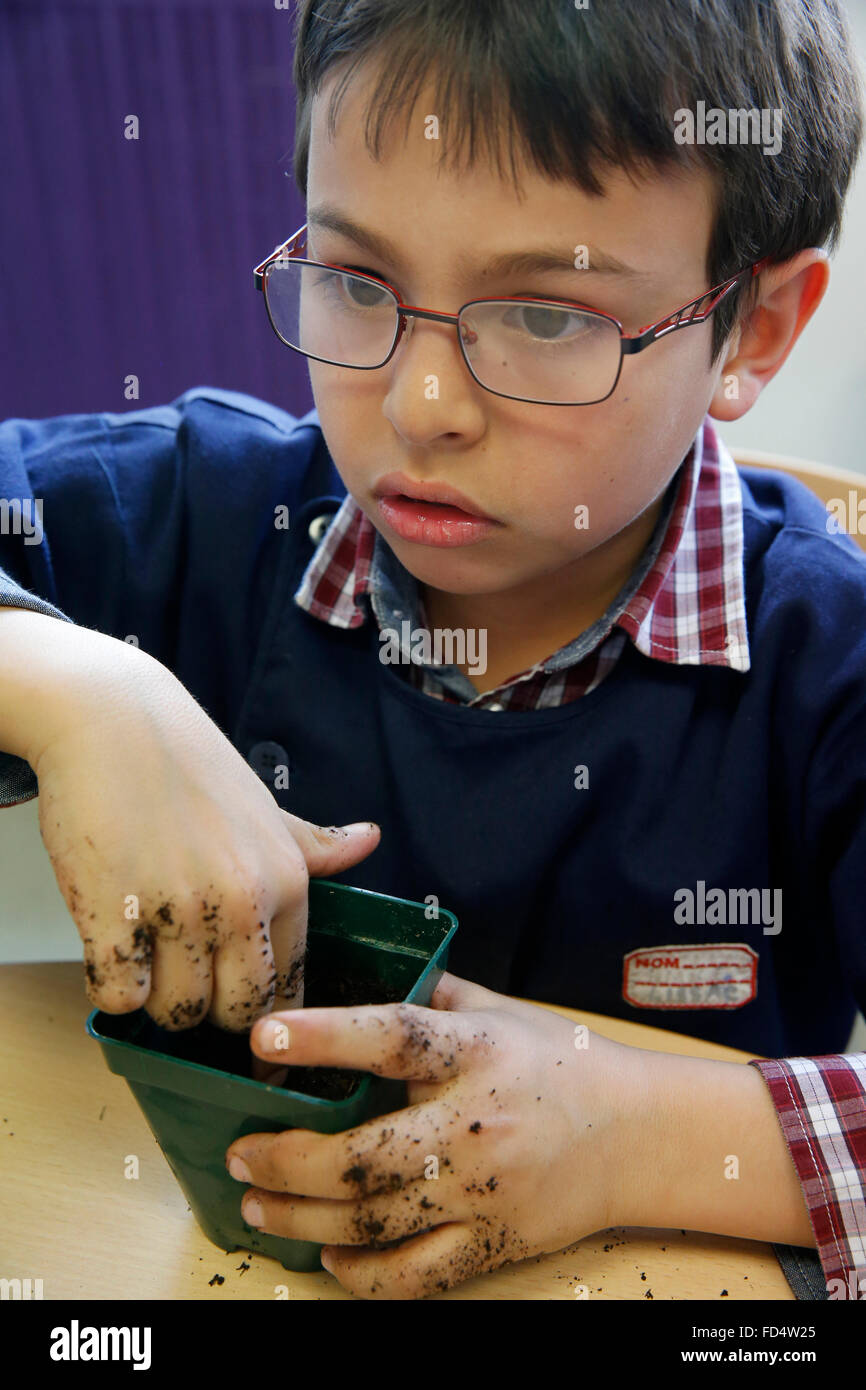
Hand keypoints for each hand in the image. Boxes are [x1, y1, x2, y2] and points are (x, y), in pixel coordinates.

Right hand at [30, 633, 380, 1034]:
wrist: (112, 719)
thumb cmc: (188, 763)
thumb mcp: (264, 806)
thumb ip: (314, 843)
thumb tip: (370, 838)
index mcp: (287, 882)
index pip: (288, 989)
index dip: (256, 1003)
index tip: (228, 997)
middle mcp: (242, 901)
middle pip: (237, 1015)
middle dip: (207, 1009)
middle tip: (180, 972)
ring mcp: (179, 910)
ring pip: (177, 1012)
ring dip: (155, 998)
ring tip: (143, 953)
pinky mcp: (113, 913)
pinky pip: (119, 997)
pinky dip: (110, 985)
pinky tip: (110, 948)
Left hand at [225, 972, 640, 1298]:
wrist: (636, 1134)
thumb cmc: (560, 1062)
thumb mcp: (500, 1009)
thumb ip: (433, 993)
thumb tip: (365, 965)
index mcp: (477, 1052)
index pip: (392, 1038)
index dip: (324, 1038)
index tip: (264, 1036)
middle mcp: (476, 1124)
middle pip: (362, 1155)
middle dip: (285, 1159)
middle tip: (241, 1152)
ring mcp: (483, 1191)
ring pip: (374, 1220)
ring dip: (300, 1217)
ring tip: (257, 1204)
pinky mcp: (492, 1242)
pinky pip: (414, 1275)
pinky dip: (360, 1273)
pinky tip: (325, 1254)